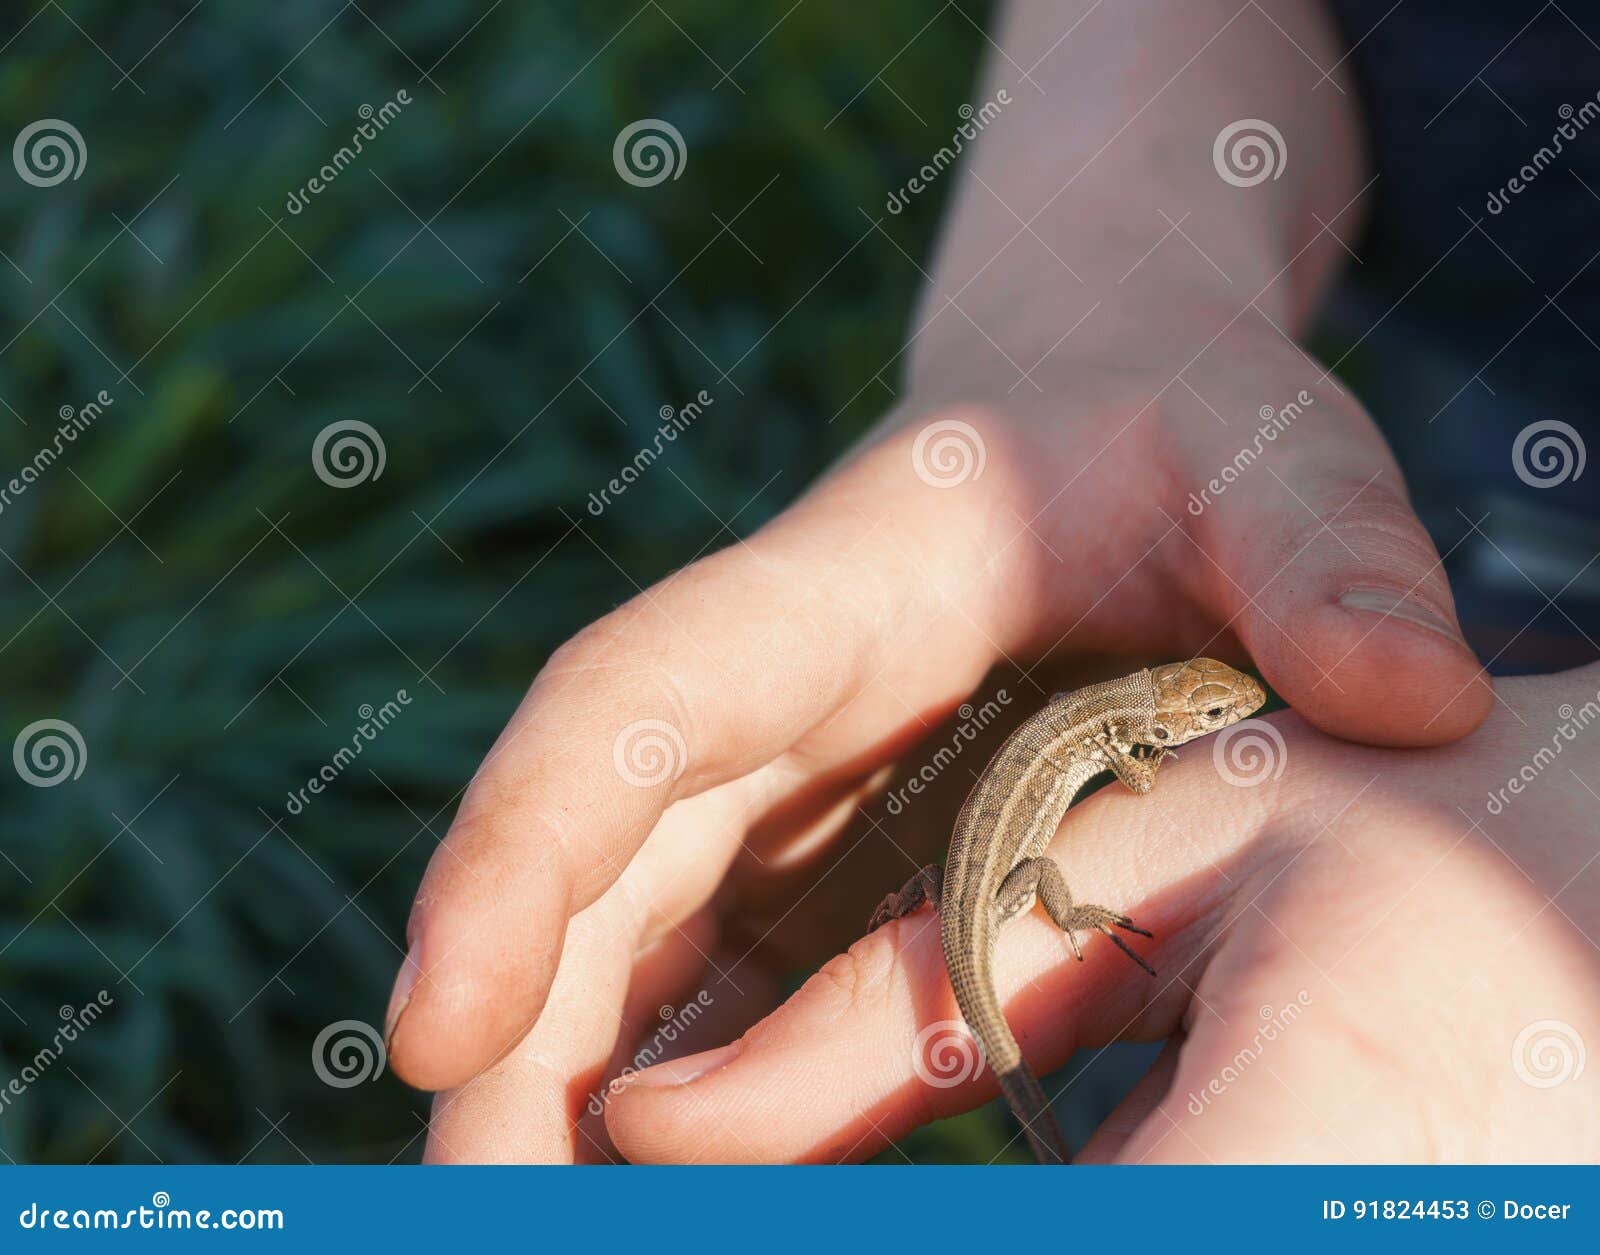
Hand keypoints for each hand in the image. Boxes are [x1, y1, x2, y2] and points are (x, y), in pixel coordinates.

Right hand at [392, 322, 1489, 1159]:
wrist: (1098, 408)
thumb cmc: (1174, 429)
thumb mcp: (1260, 462)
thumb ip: (1320, 553)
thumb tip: (1410, 697)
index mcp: (841, 583)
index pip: (635, 702)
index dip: (519, 850)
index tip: (436, 1019)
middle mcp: (771, 696)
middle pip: (590, 862)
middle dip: (514, 1038)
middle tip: (474, 1218)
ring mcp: (780, 782)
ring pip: (626, 939)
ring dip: (566, 1089)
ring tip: (543, 1231)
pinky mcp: (813, 849)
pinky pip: (711, 977)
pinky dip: (665, 1089)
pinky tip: (665, 1192)